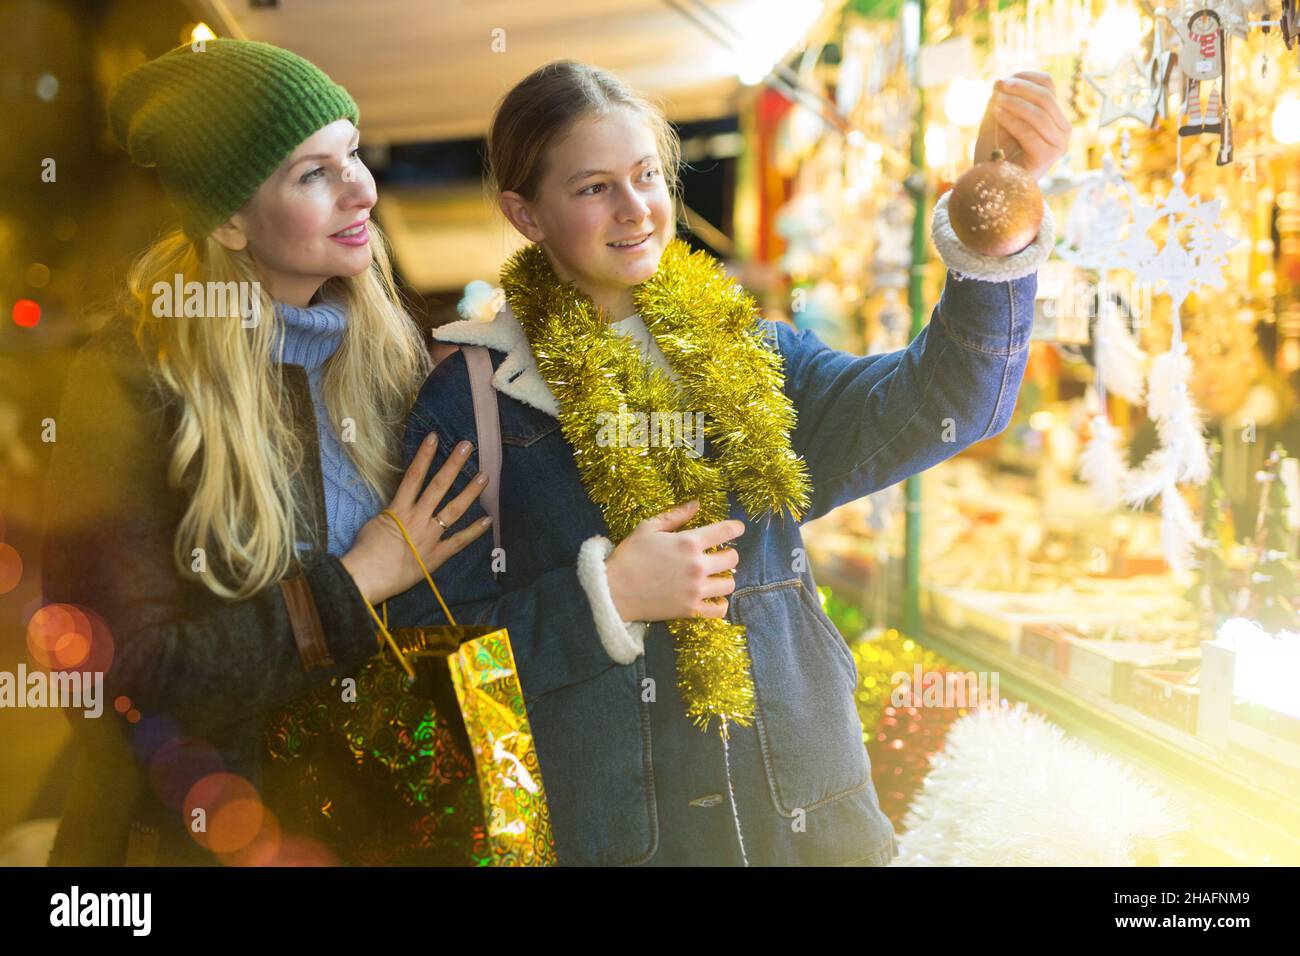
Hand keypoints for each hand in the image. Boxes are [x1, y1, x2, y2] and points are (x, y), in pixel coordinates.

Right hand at [340, 433, 491, 603]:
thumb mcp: (375, 522)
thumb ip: (392, 511)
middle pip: (438, 486)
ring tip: (484, 476)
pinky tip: (488, 519)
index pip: (414, 476)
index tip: (434, 437)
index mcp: (399, 509)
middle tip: (466, 446)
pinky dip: (474, 531)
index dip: (424, 455)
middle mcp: (417, 519)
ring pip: (454, 510)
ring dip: (470, 492)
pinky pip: (459, 541)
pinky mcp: (437, 555)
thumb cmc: (364, 551)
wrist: (366, 578)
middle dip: (453, 465)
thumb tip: (401, 504)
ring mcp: (430, 537)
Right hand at [604, 500, 744, 622]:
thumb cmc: (629, 556)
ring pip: (729, 584)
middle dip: (728, 553)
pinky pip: (719, 609)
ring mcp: (696, 590)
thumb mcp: (648, 528)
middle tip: (718, 554)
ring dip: (725, 577)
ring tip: (714, 576)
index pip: (726, 531)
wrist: (614, 591)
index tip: (737, 528)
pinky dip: (719, 603)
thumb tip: (697, 504)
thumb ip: (676, 516)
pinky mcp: (691, 610)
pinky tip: (713, 597)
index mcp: (689, 542)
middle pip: (733, 559)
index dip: (736, 528)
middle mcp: (698, 566)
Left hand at [974, 71, 1071, 179]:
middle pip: (1046, 97)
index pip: (1047, 85)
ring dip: (1015, 104)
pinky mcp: (1048, 157)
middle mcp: (1062, 129)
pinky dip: (1012, 121)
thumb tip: (1000, 80)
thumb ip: (1001, 101)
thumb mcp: (997, 120)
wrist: (993, 183)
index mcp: (1054, 116)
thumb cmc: (995, 152)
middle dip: (1020, 89)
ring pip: (1040, 114)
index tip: (1002, 79)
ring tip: (994, 102)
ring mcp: (1058, 144)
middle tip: (998, 85)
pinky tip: (997, 115)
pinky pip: (1030, 133)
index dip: (1025, 78)